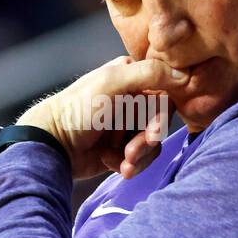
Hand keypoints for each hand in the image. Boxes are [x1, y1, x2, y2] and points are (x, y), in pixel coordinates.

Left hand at [16, 55, 187, 179]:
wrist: (52, 146)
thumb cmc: (78, 110)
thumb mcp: (112, 83)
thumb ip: (149, 73)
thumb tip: (185, 75)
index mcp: (130, 76)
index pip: (165, 94)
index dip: (162, 117)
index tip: (153, 134)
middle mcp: (131, 98)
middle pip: (160, 122)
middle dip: (147, 141)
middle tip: (131, 153)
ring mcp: (125, 125)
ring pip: (152, 144)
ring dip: (139, 156)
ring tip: (121, 163)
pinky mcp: (120, 149)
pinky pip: (141, 159)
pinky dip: (128, 164)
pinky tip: (108, 163)